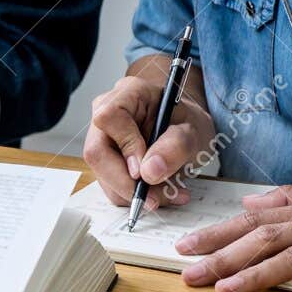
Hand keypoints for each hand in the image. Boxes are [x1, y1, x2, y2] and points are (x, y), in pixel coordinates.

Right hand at [84, 72, 215, 211]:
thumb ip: (176, 147)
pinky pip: (110, 185)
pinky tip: (159, 193)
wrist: (185, 129)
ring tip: (168, 194)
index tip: (146, 170)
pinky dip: (135, 196)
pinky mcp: (104, 161)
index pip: (109, 117)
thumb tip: (149, 173)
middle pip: (97, 153)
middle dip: (127, 183)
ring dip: (134, 194)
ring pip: (102, 175)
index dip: (125, 146)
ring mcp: (101, 139)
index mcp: (128, 94)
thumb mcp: (194, 131)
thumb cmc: (187, 122)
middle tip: (157, 198)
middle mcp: (106, 114)